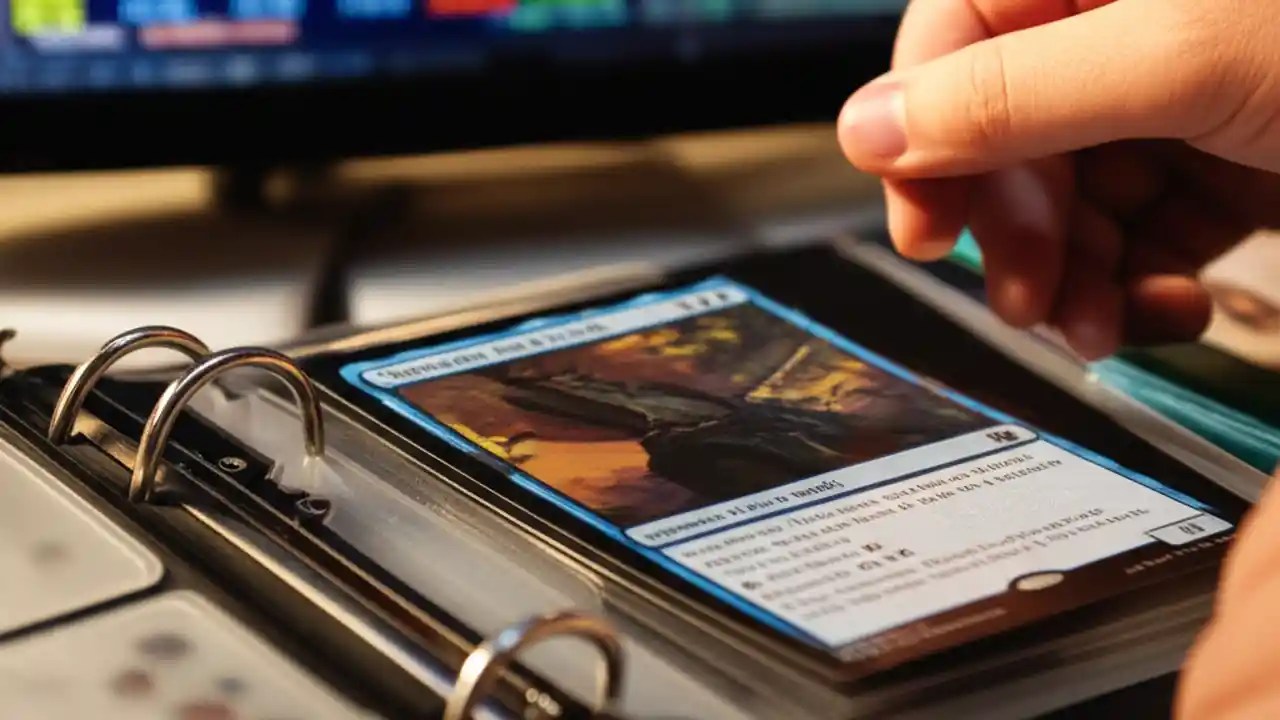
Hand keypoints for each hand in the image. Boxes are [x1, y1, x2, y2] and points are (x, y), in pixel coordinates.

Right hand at [837, 0, 1279, 359]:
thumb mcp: (1176, 56)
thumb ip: (1009, 96)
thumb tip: (864, 129)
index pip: (953, 42)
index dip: (924, 140)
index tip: (927, 231)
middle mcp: (1120, 30)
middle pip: (1008, 141)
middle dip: (1020, 235)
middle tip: (1029, 298)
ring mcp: (1177, 100)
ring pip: (1070, 204)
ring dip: (1077, 281)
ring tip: (1100, 326)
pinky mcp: (1225, 165)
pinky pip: (1143, 238)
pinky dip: (1143, 288)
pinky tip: (1169, 307)